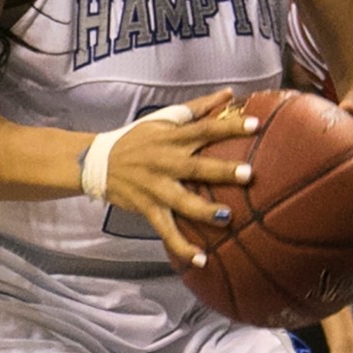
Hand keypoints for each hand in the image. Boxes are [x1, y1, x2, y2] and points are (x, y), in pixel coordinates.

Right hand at [102, 90, 259, 266]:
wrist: (96, 162)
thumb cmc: (137, 138)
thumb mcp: (163, 118)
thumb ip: (198, 107)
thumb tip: (229, 93)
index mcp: (171, 137)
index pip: (204, 129)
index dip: (229, 126)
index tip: (255, 124)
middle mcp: (165, 162)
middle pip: (196, 166)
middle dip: (221, 171)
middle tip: (248, 174)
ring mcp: (156, 188)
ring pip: (181, 201)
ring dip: (204, 210)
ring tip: (227, 217)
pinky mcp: (148, 209)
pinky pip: (166, 231)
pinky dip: (182, 247)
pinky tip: (202, 259)